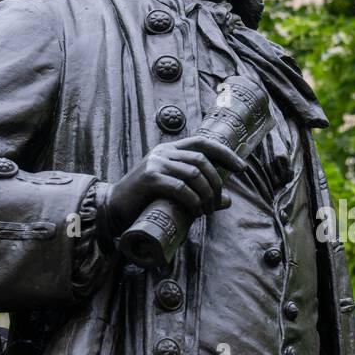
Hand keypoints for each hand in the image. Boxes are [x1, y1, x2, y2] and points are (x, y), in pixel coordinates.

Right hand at [105, 136, 245, 235]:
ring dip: (207, 194)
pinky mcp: (150, 179)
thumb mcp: (174, 194)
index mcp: (169, 150)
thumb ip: (198, 193)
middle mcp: (163, 152)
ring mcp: (156, 163)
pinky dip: (193, 200)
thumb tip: (228, 201)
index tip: (241, 167)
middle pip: (202, 160)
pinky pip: (180, 187)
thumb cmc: (145, 201)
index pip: (203, 143)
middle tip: (218, 203)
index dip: (225, 153)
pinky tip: (195, 211)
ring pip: (194, 173)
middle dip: (216, 183)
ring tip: (206, 210)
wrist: (113, 208)